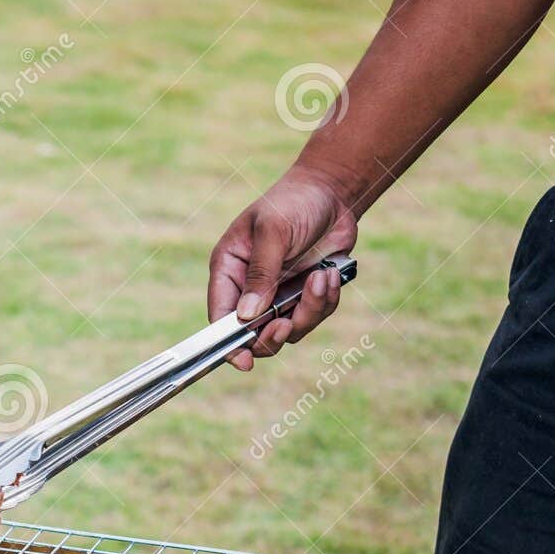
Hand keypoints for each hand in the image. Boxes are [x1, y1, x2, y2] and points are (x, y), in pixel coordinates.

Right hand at [208, 165, 358, 369]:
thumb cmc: (294, 202)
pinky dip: (325, 301)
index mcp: (229, 270)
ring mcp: (278, 294)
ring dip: (308, 311)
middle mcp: (249, 287)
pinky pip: (312, 316)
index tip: (244, 361)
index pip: (221, 316)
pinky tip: (330, 274)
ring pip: (288, 330)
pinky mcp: (303, 294)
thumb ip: (261, 273)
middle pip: (253, 334)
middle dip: (273, 334)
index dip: (229, 343)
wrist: (333, 192)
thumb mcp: (274, 232)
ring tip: (322, 278)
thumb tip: (247, 317)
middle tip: (287, 324)